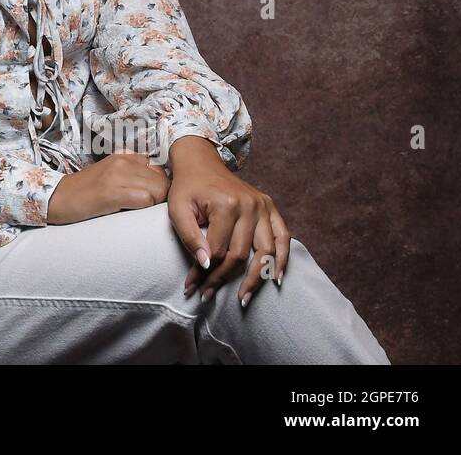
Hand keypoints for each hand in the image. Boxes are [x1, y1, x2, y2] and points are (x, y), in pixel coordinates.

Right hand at [46, 151, 169, 224]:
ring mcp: (117, 176)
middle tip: (146, 209)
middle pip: (163, 181)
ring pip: (157, 190)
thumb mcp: (111, 174)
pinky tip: (130, 212)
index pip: (160, 169)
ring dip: (153, 205)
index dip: (159, 186)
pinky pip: (144, 199)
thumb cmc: (86, 192)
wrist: (57, 198)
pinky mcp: (112, 192)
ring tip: (137, 211)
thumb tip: (161, 186)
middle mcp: (122, 161)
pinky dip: (144, 209)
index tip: (151, 199)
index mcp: (123, 156)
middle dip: (160, 198)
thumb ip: (133, 173)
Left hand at [166, 136, 289, 307]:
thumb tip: (205, 264)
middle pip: (240, 254)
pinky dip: (282, 259)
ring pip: (264, 251)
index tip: (192, 286)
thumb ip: (189, 236)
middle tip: (208, 295)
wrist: (200, 162)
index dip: (204, 272)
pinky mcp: (270, 207)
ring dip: (256, 278)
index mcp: (226, 204)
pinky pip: (283, 237)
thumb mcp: (177, 209)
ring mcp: (263, 206)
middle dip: (223, 278)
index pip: (218, 250)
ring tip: (244, 298)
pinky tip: (276, 278)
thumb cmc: (187, 188)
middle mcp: (249, 205)